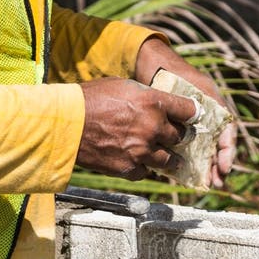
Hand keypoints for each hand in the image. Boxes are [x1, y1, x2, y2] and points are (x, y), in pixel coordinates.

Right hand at [76, 77, 196, 179]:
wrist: (64, 123)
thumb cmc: (90, 99)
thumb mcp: (122, 86)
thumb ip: (146, 97)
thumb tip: (159, 104)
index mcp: (153, 102)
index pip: (189, 110)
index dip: (193, 114)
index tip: (193, 117)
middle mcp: (152, 127)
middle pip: (181, 136)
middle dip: (177, 135)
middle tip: (174, 136)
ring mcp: (141, 150)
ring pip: (169, 160)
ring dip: (168, 157)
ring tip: (168, 157)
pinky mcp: (129, 168)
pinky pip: (146, 172)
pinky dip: (143, 167)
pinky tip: (138, 161)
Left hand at [135, 37, 237, 186]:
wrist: (150, 63)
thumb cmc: (168, 71)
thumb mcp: (181, 84)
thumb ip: (190, 104)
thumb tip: (194, 126)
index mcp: (213, 104)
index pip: (227, 130)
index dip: (227, 150)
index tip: (224, 166)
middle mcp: (207, 115)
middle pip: (218, 144)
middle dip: (219, 164)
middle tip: (217, 181)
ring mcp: (195, 123)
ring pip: (206, 148)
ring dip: (208, 166)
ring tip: (208, 183)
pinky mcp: (182, 129)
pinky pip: (190, 148)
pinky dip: (191, 160)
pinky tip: (188, 174)